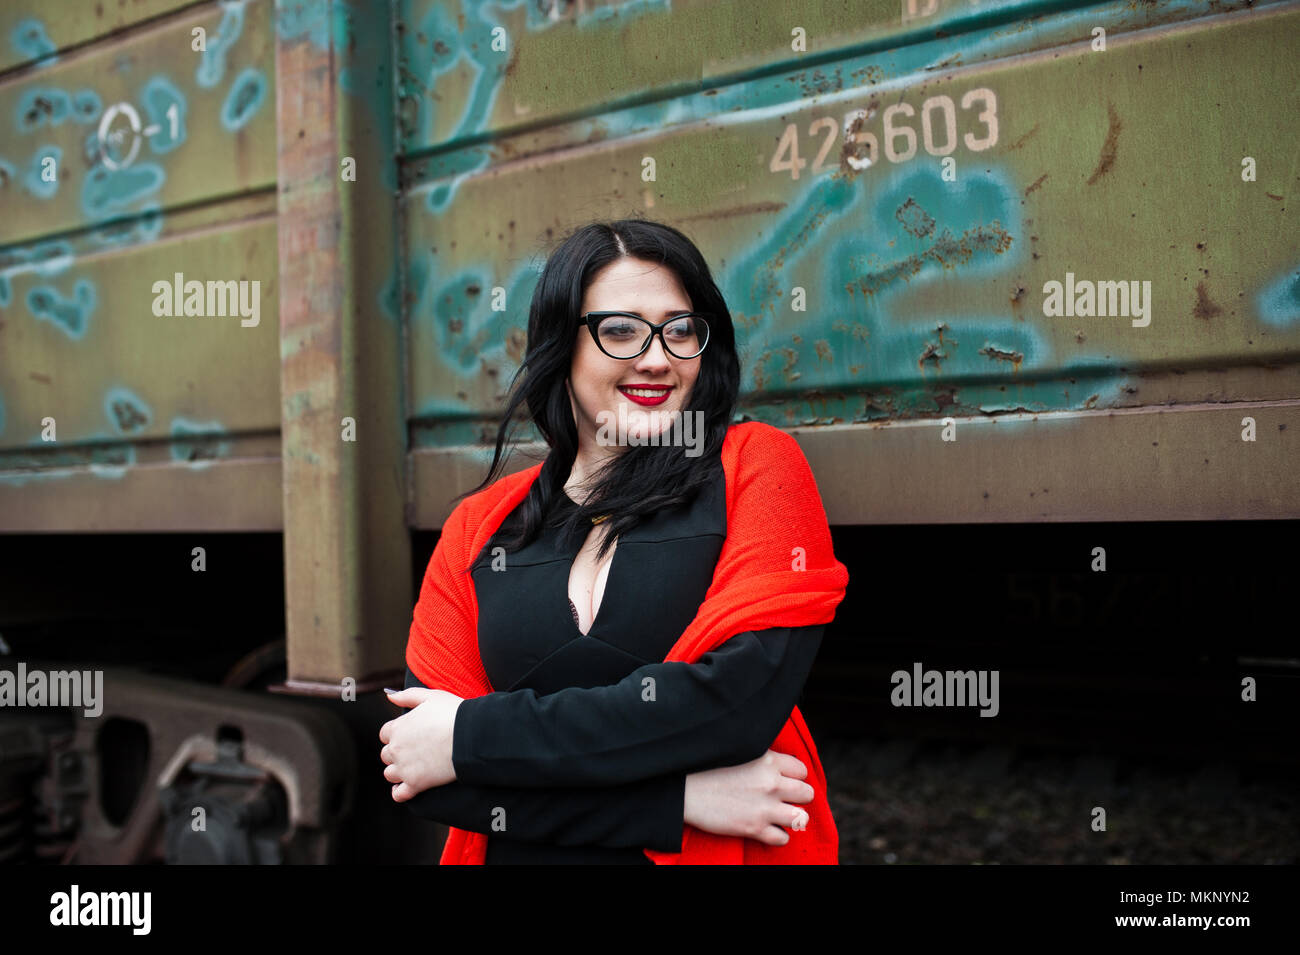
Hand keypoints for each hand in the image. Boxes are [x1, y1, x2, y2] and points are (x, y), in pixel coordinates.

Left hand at [378, 688, 462, 801]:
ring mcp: (404, 768)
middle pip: (386, 754)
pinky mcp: (416, 784)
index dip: (396, 734)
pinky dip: (401, 792)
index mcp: (398, 727)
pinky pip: (399, 794)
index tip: (409, 735)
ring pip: (390, 774)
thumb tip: (390, 696)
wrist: (470, 736)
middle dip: (397, 753)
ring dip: (398, 772)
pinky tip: (408, 788)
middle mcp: (396, 749)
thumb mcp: (430, 696)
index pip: (385, 734)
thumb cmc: (453, 714)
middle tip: (414, 751)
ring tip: (413, 768)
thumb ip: (407, 695)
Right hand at [683, 750, 815, 845]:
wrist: (685, 789)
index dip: (794, 776)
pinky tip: (767, 828)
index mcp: (768, 760)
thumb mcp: (741, 751)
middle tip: (784, 798)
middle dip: (798, 797)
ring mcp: (764, 808)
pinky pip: (783, 838)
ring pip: (801, 817)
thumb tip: (778, 764)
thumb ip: (763, 757)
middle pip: (807, 794)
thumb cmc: (708, 768)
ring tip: (780, 815)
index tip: (784, 780)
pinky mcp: (754, 828)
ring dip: (792, 817)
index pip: (802, 770)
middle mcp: (771, 783)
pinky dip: (777, 835)